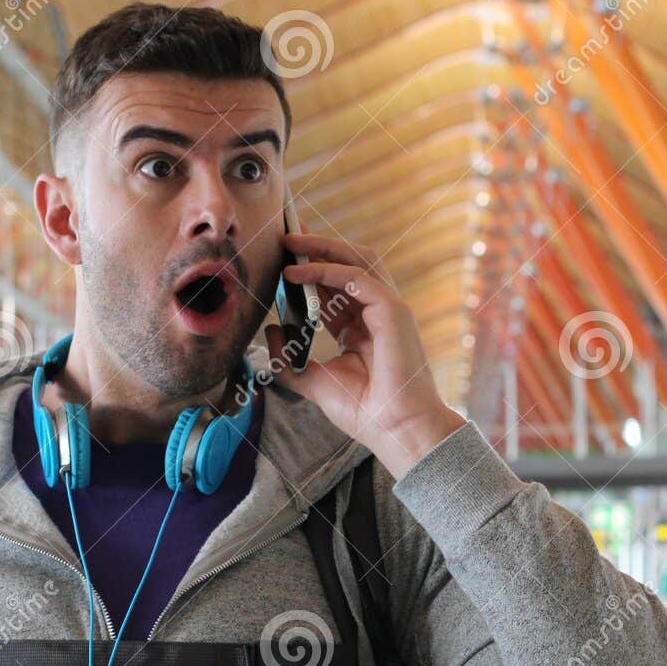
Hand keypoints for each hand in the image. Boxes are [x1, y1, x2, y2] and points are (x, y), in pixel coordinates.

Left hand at [266, 231, 463, 478]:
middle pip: (348, 265)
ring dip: (324, 247)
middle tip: (287, 235)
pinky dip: (329, 269)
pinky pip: (359, 278)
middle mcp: (376, 314)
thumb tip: (272, 329)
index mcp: (361, 329)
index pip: (335, 287)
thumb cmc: (364, 412)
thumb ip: (288, 359)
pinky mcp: (393, 312)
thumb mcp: (313, 381)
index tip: (284, 255)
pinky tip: (302, 271)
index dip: (310, 268)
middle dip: (318, 246)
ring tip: (291, 241)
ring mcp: (388, 310)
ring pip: (358, 261)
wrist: (394, 430)